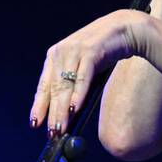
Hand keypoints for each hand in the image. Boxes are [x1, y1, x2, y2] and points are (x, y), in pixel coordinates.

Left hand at [29, 9, 152, 137]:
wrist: (126, 29)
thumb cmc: (105, 50)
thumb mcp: (83, 64)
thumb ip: (73, 82)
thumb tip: (68, 111)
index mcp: (55, 55)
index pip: (44, 85)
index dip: (39, 105)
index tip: (35, 124)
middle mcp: (62, 52)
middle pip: (54, 89)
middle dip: (52, 113)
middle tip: (51, 133)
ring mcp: (75, 51)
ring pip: (66, 86)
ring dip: (63, 109)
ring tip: (61, 127)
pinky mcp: (91, 52)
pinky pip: (83, 78)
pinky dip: (78, 95)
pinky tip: (74, 109)